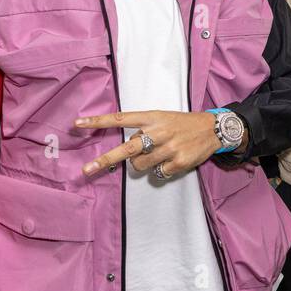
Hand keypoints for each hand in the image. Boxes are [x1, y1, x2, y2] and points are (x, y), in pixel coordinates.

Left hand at [77, 110, 220, 176]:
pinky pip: (158, 173)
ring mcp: (169, 148)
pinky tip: (172, 160)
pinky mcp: (178, 162)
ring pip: (140, 165)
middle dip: (104, 160)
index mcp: (152, 117)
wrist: (212, 129)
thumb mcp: (162, 118)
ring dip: (143, 164)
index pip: (120, 118)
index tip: (78, 124)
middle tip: (86, 170)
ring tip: (157, 155)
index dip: (98, 122)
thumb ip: (144, 129)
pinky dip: (161, 170)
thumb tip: (126, 151)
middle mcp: (159, 132)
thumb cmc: (183, 124)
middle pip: (126, 149)